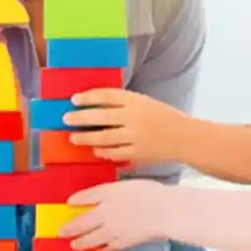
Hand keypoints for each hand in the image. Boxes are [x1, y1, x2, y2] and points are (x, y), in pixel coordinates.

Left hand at [61, 179, 172, 250]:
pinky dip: (103, 250)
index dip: (77, 200)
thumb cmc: (149, 193)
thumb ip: (110, 191)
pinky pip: (109, 248)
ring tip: (75, 246)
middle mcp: (105, 213)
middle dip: (70, 228)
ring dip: (82, 243)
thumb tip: (96, 197)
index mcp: (108, 194)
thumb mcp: (127, 184)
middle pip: (83, 222)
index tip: (69, 203)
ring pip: (92, 239)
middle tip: (61, 233)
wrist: (163, 211)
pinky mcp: (123, 243)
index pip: (88, 196)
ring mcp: (113, 230)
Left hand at [62, 89, 187, 165]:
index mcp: (136, 101)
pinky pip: (114, 153)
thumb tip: (93, 106)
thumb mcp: (144, 103)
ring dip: (86, 138)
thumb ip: (122, 104)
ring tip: (73, 137)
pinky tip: (95, 150)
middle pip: (101, 117)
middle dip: (80, 118)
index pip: (107, 96)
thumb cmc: (162, 117)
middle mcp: (135, 118)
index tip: (74, 99)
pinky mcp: (137, 154)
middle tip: (66, 119)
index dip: (88, 97)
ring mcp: (135, 137)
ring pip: (104, 138)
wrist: (185, 137)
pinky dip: (103, 152)